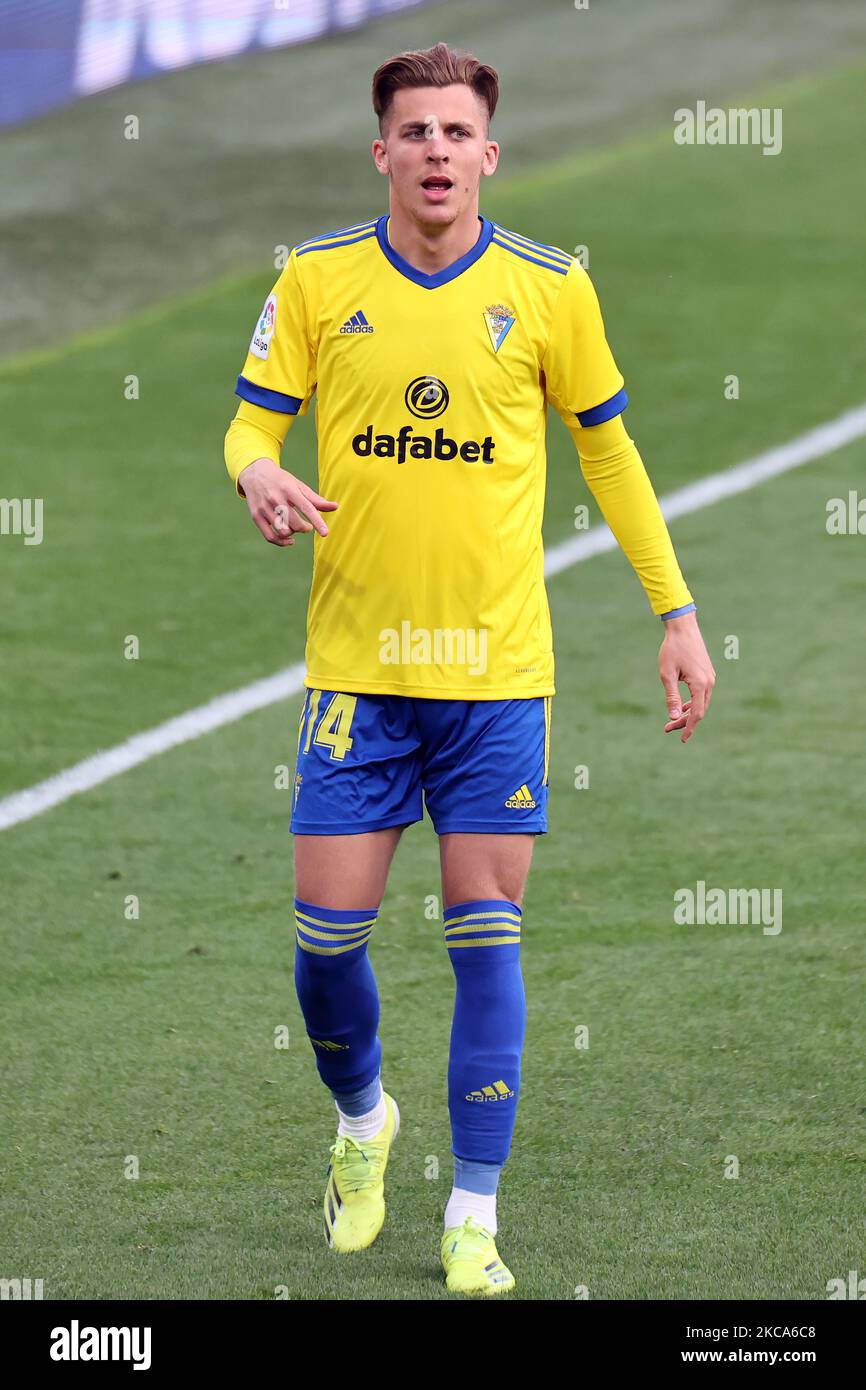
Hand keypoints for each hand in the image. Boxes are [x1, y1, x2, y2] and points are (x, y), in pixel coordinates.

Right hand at [238, 458, 337, 546]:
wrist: (254, 473)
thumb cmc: (281, 481)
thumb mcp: (298, 485)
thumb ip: (316, 499)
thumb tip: (336, 507)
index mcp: (289, 489)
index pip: (305, 507)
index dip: (317, 521)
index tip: (325, 533)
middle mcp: (275, 498)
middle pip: (294, 523)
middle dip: (305, 528)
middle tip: (307, 526)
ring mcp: (264, 508)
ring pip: (283, 531)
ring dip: (293, 533)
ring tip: (294, 526)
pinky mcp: (256, 516)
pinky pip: (270, 536)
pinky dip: (281, 542)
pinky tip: (289, 540)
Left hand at [659, 611, 715, 742]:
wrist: (683, 628)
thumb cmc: (672, 649)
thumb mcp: (667, 674)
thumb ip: (671, 697)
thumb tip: (673, 718)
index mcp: (700, 684)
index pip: (697, 713)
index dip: (689, 728)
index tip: (682, 739)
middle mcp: (709, 682)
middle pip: (699, 710)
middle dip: (685, 722)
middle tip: (667, 729)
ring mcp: (710, 678)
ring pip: (701, 703)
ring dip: (688, 713)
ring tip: (672, 722)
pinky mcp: (707, 674)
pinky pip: (701, 695)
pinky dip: (692, 703)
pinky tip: (681, 708)